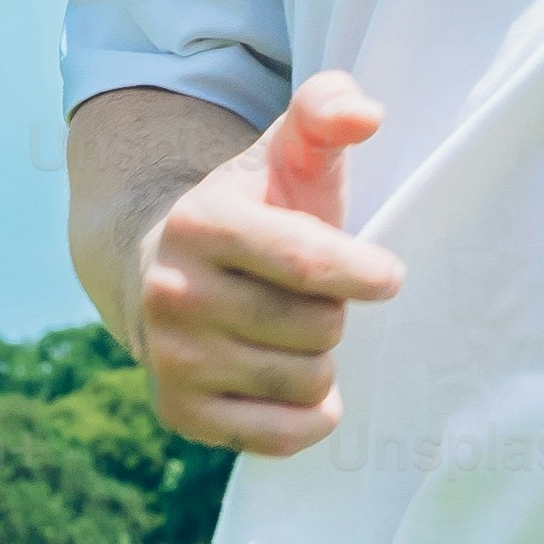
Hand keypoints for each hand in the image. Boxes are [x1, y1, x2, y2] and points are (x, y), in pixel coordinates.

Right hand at [131, 71, 404, 455]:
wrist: (157, 270)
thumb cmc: (252, 209)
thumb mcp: (286, 152)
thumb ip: (327, 108)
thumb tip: (365, 114)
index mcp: (199, 224)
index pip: (308, 263)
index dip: (365, 274)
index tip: (386, 276)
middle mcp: (171, 295)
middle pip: (316, 328)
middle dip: (334, 315)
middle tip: (312, 301)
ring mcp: (170, 360)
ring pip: (306, 382)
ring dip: (321, 362)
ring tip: (296, 336)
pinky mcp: (178, 413)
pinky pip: (280, 436)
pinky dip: (307, 417)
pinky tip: (297, 388)